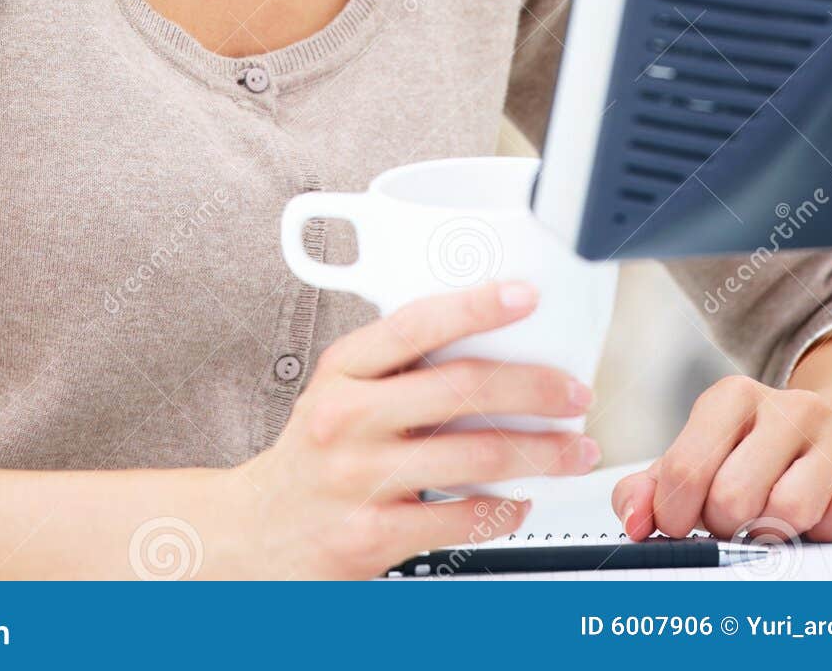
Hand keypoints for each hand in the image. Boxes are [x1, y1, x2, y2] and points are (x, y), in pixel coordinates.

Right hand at [225, 278, 600, 579]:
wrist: (258, 531)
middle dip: (534, 389)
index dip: (476, 307)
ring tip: (571, 450)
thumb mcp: (338, 391)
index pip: (415, 324)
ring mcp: (360, 478)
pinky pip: (459, 518)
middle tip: (573, 391)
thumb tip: (486, 342)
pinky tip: (520, 501)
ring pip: (473, 457)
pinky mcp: (373, 534)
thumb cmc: (312, 454)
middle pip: (460, 389)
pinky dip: (503, 510)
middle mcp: (347, 418)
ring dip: (539, 453)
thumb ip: (396, 366)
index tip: (524, 297)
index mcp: (342, 370)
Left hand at [612, 374, 831, 542]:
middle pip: (732, 498)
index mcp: (731, 398)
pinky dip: (824, 534)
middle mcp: (785, 406)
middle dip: (724, 527)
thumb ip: (650, 488)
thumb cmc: (757, 455)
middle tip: (731, 523)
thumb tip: (634, 521)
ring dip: (774, 533)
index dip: (674, 516)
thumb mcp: (700, 459)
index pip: (684, 470)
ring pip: (788, 512)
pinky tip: (818, 517)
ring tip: (772, 519)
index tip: (679, 527)